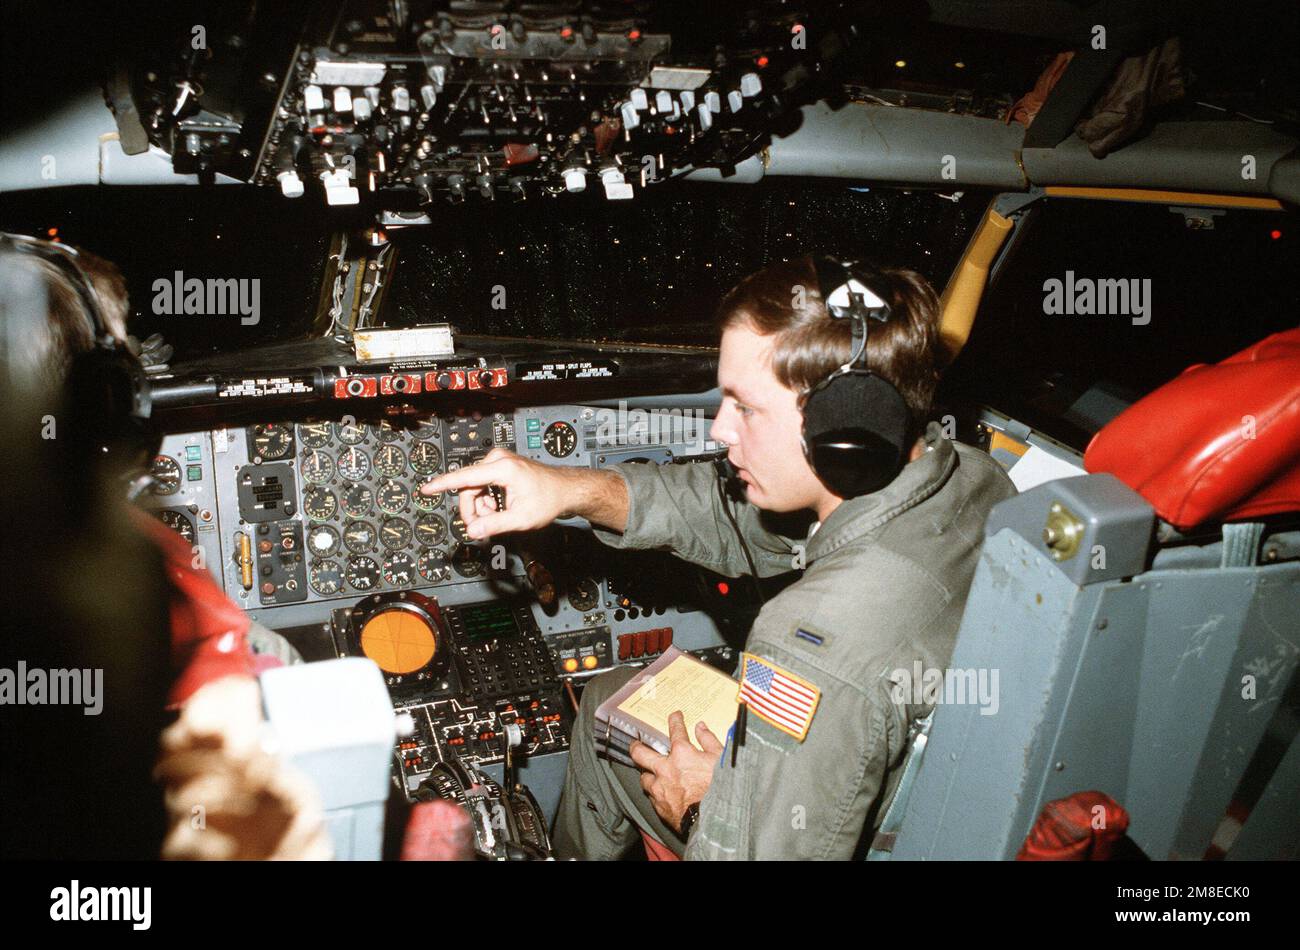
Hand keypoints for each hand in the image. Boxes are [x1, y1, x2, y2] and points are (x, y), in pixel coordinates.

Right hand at [419, 447, 568, 539]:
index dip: (442, 484)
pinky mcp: (500, 466)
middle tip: (482, 527)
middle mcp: (498, 460)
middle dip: (473, 510)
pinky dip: (487, 500)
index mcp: (502, 468)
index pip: (464, 477)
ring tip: (498, 517)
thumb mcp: (521, 518)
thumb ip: (494, 525)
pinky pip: (482, 485)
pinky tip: (499, 508)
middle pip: (468, 488)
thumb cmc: (548, 499)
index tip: (426, 489)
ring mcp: (498, 461)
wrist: (564, 489)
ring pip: (474, 488)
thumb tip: (473, 531)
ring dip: (481, 506)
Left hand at [629, 711, 723, 833]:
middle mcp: (665, 769)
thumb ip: (709, 740)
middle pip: (640, 754)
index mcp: (682, 754)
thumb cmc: (721, 788)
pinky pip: (652, 797)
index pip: (676, 730)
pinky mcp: (659, 808)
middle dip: (636, 746)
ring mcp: (660, 789)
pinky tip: (662, 794)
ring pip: (644, 778)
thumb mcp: (721, 759)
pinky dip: (656, 793)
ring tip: (650, 773)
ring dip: (647, 774)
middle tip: (636, 744)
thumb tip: (701, 726)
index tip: (675, 716)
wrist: (715, 821)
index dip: (675, 720)